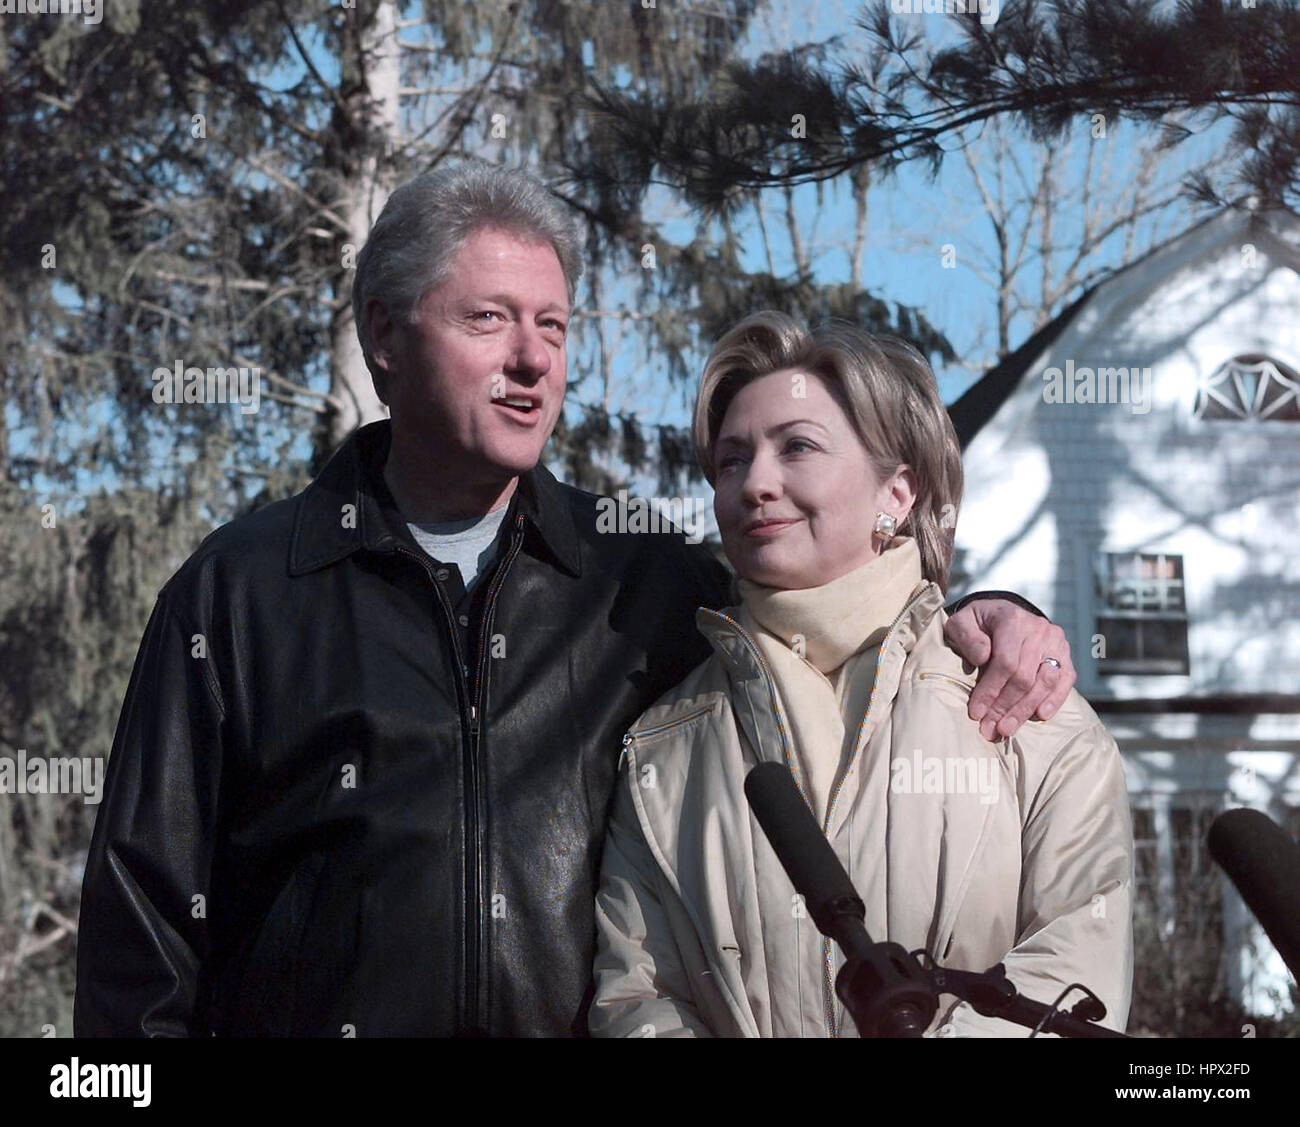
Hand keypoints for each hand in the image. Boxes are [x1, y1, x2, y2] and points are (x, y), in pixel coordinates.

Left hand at [943, 599, 1075, 740]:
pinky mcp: (1065, 654)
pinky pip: (1065, 680)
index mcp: (1012, 620)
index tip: (976, 712)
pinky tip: (1040, 716)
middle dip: (1005, 707)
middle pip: (1025, 677)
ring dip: (1025, 710)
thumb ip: (967, 636)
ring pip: (1045, 683)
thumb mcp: (961, 623)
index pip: (1005, 662)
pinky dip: (1054, 700)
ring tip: (1006, 729)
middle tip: (990, 729)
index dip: (991, 691)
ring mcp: (1055, 642)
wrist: (1001, 613)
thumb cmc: (977, 623)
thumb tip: (982, 657)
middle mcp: (1038, 630)